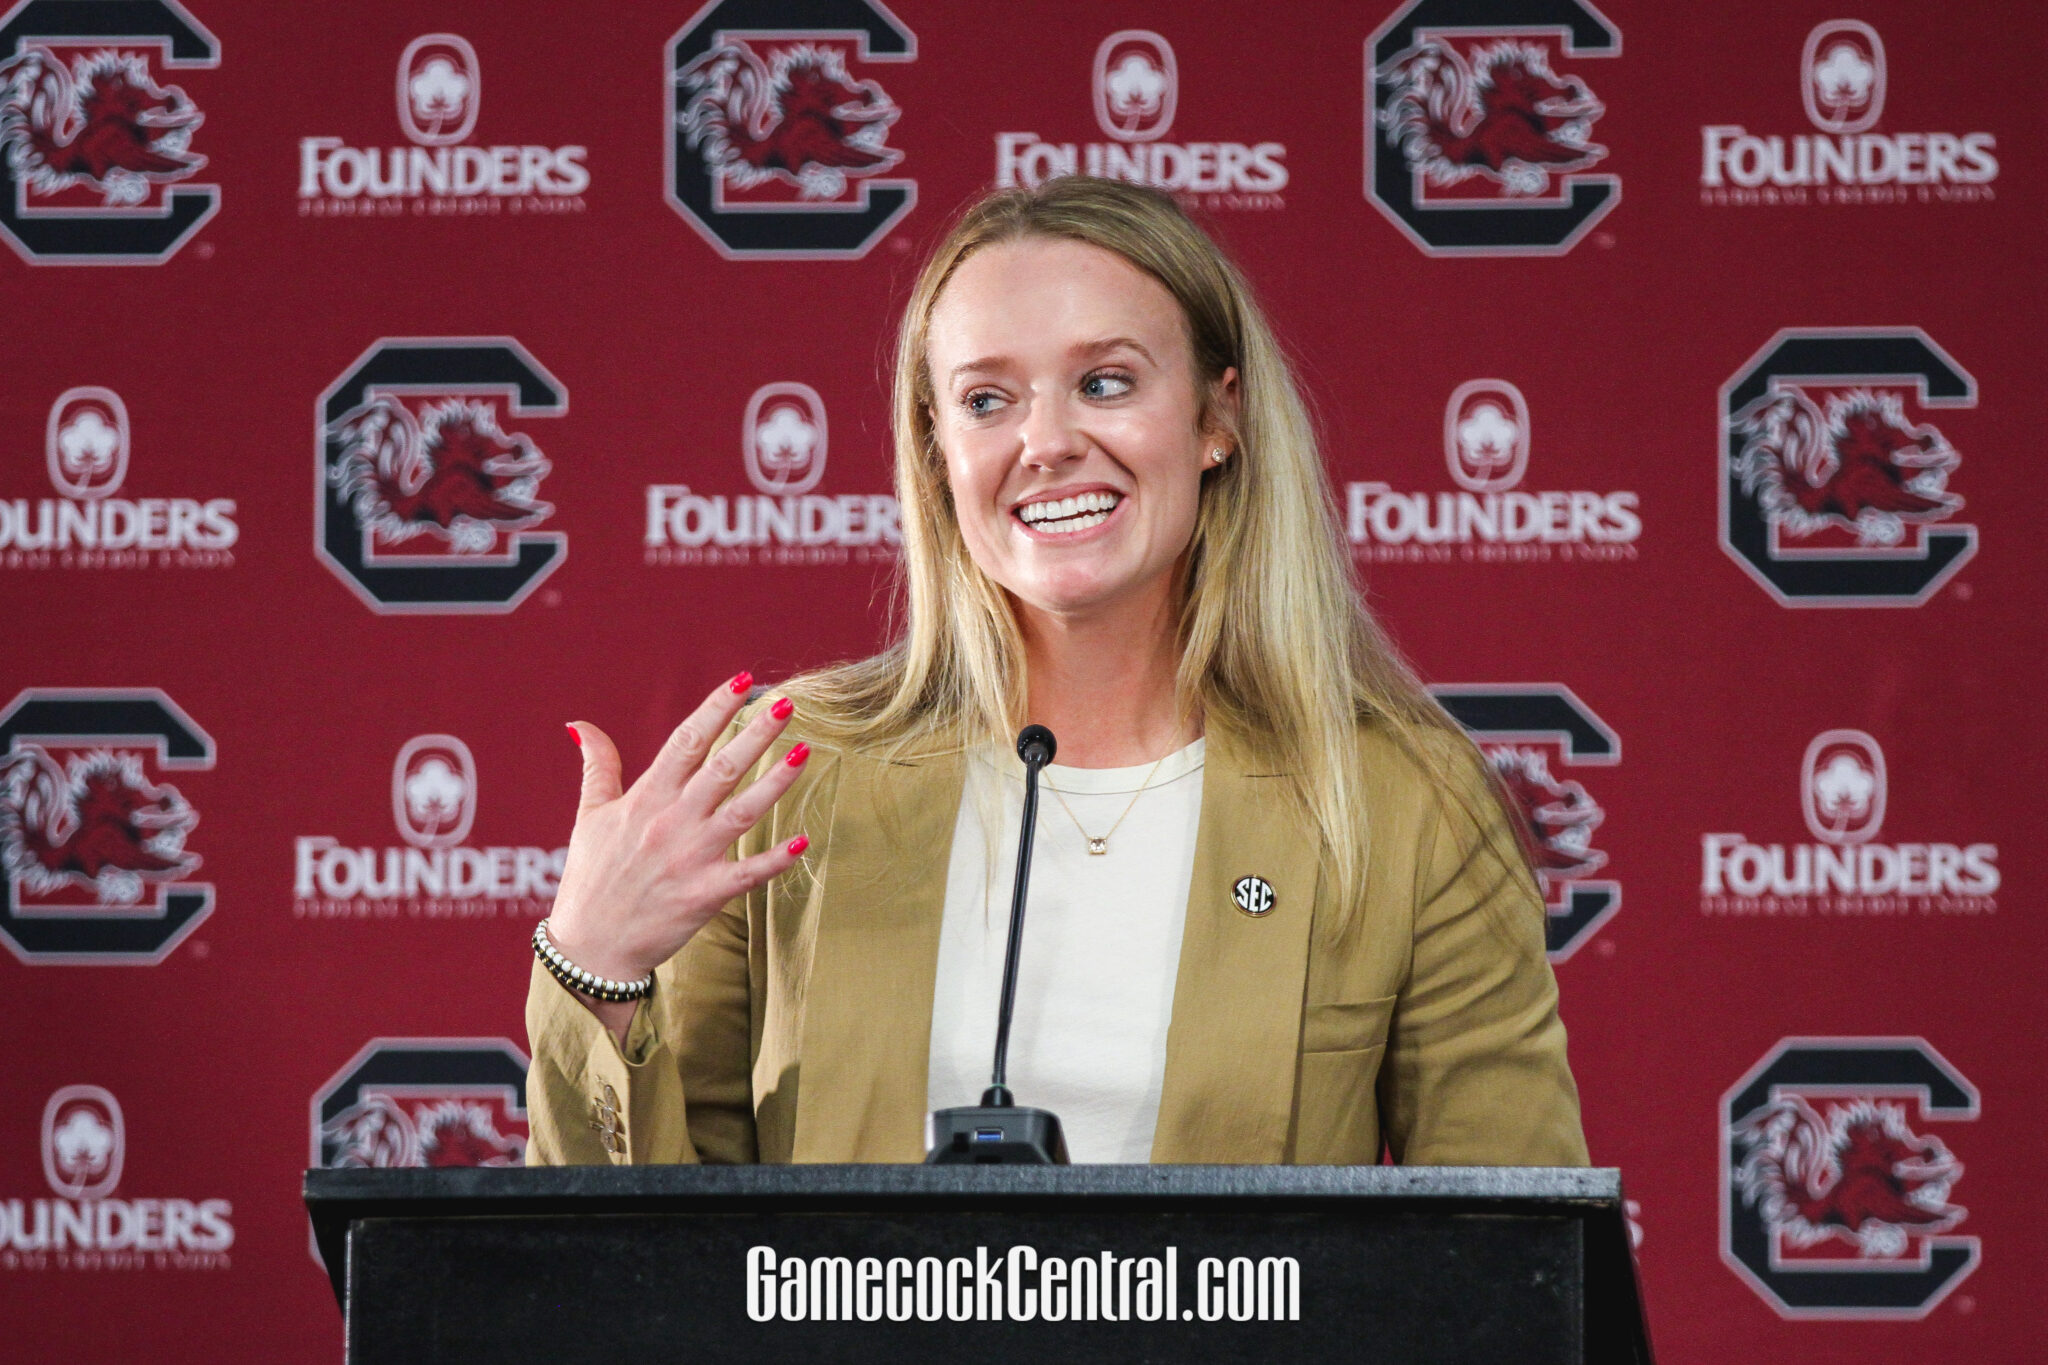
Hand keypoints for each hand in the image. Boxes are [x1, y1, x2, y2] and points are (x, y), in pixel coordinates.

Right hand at [547, 672, 809, 989]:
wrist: (589, 948)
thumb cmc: (591, 879)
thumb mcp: (590, 816)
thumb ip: (597, 767)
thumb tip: (580, 725)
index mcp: (645, 798)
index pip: (685, 742)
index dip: (715, 709)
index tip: (742, 681)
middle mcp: (670, 823)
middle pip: (721, 769)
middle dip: (755, 734)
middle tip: (787, 704)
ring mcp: (689, 859)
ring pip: (741, 813)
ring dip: (776, 783)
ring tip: (807, 751)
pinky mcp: (703, 895)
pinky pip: (747, 874)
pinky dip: (776, 860)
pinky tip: (805, 840)